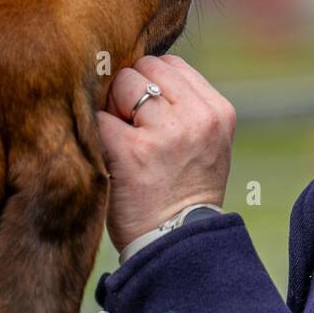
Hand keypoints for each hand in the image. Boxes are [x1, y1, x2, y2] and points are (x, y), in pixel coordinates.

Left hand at [96, 54, 234, 252]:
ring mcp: (165, 133)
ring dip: (114, 109)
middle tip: (133, 130)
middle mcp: (197, 118)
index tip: (148, 115)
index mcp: (218, 112)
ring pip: (123, 84)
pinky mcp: (131, 151)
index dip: (153, 84)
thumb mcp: (207, 144)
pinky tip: (107, 155)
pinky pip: (99, 118)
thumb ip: (186, 106)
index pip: (174, 66)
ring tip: (123, 142)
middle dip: (131, 92)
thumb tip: (138, 72)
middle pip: (146, 68)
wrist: (177, 246)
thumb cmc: (183, 194)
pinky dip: (95, 133)